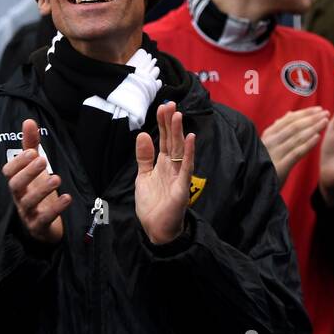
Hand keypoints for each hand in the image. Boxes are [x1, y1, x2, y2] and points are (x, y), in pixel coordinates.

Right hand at [3, 119, 70, 242]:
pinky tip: (67, 197)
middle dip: (28, 172)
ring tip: (56, 178)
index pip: (9, 172)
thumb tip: (28, 121)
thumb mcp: (35, 168)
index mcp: (17, 183)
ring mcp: (27, 214)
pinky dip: (55, 209)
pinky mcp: (39, 227)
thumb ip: (31, 145)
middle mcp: (19, 198)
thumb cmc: (37, 191)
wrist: (46, 225)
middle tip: (43, 160)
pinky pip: (44, 220)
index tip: (32, 152)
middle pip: (15, 186)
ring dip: (42, 190)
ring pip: (28, 203)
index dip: (18, 163)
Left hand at [135, 101, 194, 244]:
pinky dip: (188, 153)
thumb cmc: (153, 205)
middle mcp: (172, 167)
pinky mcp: (182, 187)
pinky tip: (190, 139)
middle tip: (170, 104)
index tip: (162, 107)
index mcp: (163, 164)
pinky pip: (186, 168)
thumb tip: (143, 134)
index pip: (163, 139)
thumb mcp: (143, 176)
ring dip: (179, 132)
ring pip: (179, 150)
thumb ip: (144, 157)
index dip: (163, 124)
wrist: (156, 230)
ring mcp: (178, 176)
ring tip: (178, 115)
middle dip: (170, 123)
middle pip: (172, 141)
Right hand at [262, 106, 329, 182]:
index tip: (318, 109)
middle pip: (294, 126)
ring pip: (297, 137)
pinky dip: (307, 144)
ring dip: (313, 128)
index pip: (288, 119)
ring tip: (325, 122)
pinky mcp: (280, 166)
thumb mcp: (269, 144)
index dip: (305, 113)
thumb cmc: (265, 164)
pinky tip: (317, 138)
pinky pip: (296, 152)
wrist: (256, 187)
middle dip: (312, 118)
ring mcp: (275, 153)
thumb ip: (279, 129)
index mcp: (268, 135)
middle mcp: (270, 141)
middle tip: (326, 112)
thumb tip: (290, 114)